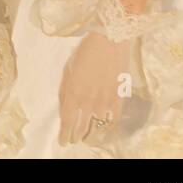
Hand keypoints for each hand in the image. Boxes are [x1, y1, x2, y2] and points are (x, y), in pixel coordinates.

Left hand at [58, 30, 133, 145]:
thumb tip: (67, 108)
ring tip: (88, 140)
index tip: (63, 140)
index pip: (67, 121)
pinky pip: (113, 120)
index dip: (64, 134)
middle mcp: (87, 101)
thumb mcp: (68, 70)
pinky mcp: (118, 99)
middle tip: (73, 141)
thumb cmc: (85, 52)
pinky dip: (108, 129)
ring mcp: (104, 102)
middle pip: (81, 127)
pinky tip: (105, 132)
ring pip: (97, 127)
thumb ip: (66, 91)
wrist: (109, 42)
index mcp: (72, 93)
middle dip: (75, 136)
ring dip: (91, 136)